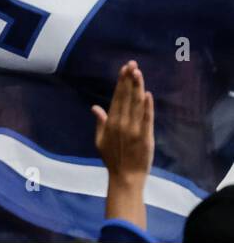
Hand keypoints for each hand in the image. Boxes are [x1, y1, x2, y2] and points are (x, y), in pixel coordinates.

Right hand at [93, 60, 153, 181]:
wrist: (125, 177)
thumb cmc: (112, 159)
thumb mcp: (100, 140)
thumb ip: (100, 122)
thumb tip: (95, 107)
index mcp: (111, 122)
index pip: (117, 97)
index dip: (121, 83)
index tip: (124, 69)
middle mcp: (122, 123)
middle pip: (126, 97)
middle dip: (129, 79)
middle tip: (132, 64)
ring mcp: (134, 129)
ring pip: (136, 104)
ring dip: (137, 87)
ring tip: (138, 72)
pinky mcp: (145, 137)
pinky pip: (147, 119)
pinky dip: (147, 107)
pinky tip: (147, 94)